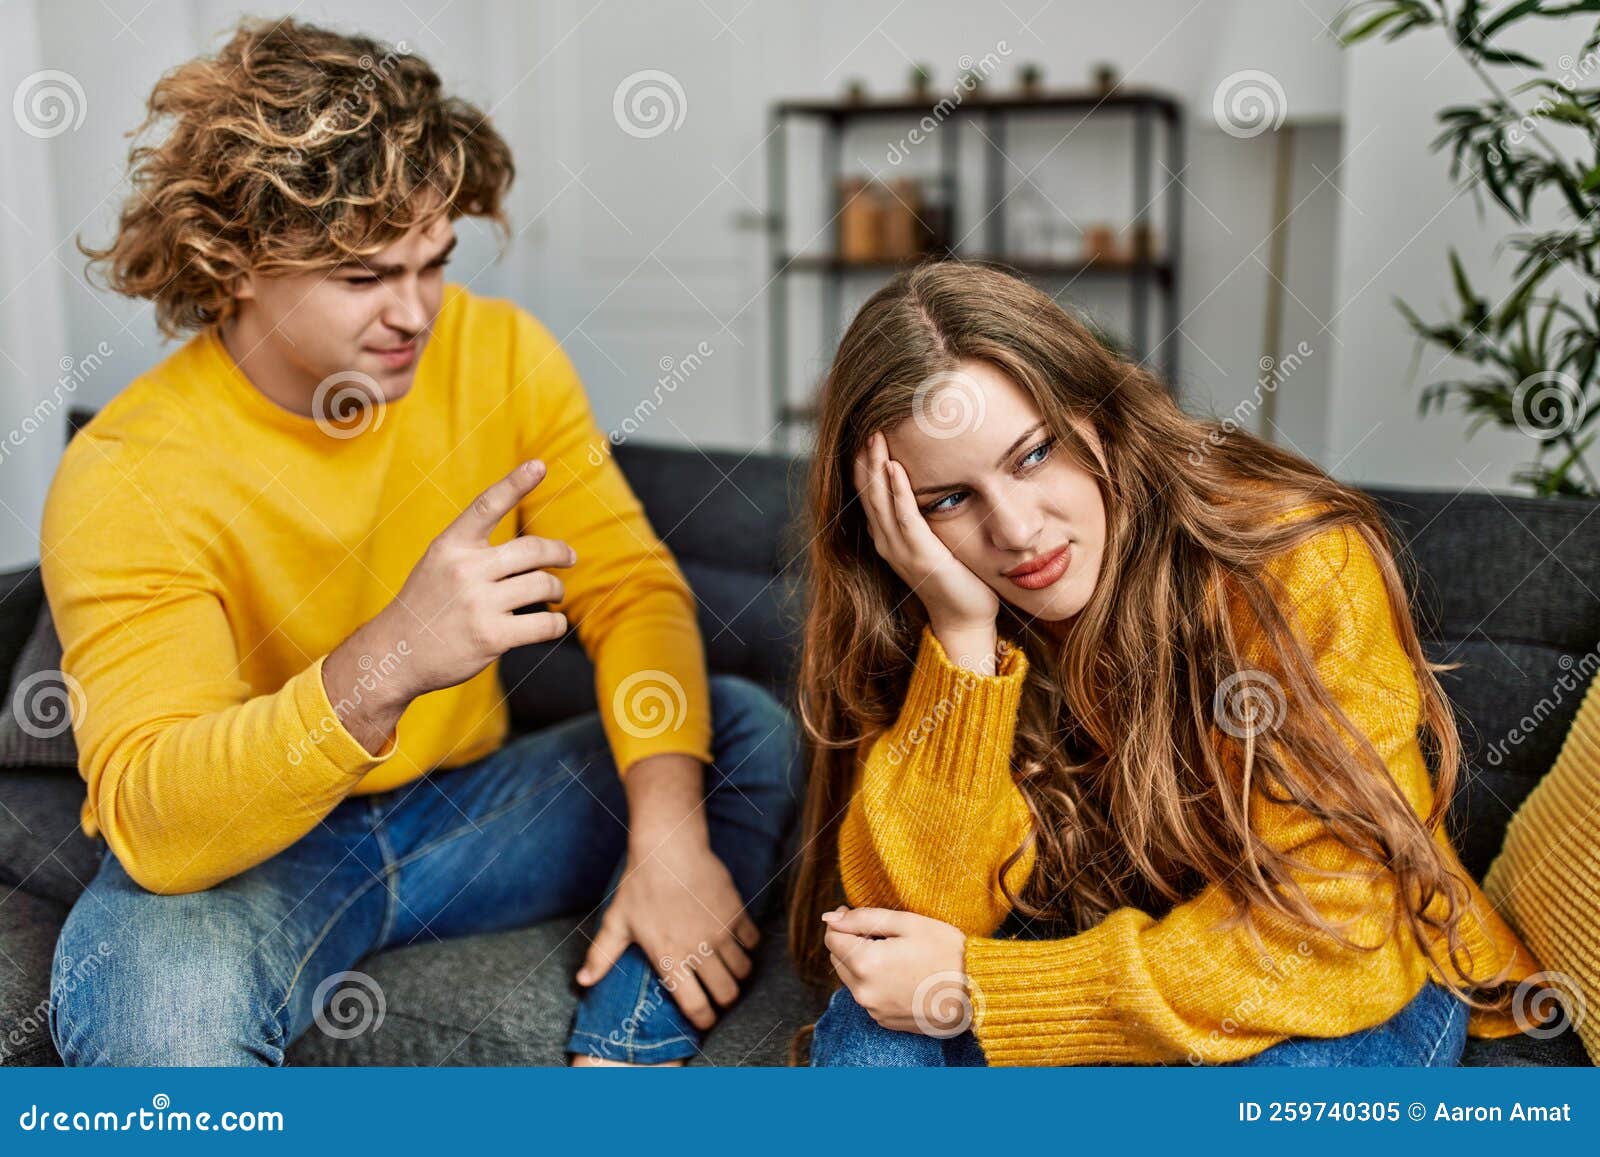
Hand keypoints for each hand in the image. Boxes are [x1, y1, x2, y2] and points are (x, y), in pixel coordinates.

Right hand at [375, 459, 576, 699]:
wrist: (397, 654)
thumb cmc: (426, 606)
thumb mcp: (438, 564)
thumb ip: (474, 550)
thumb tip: (530, 550)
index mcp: (450, 546)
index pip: (486, 506)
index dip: (515, 483)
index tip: (539, 466)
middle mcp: (464, 570)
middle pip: (532, 550)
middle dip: (559, 552)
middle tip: (569, 557)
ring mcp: (478, 604)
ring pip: (542, 585)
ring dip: (557, 589)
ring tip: (555, 594)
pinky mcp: (492, 637)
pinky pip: (544, 623)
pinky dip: (556, 624)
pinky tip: (554, 623)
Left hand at [576, 830, 759, 1030]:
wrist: (669, 847)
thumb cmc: (640, 884)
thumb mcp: (617, 921)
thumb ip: (601, 956)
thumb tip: (583, 981)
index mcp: (670, 958)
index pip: (696, 1006)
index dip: (704, 1020)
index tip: (705, 1019)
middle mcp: (700, 950)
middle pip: (727, 993)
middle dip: (724, 1000)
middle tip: (718, 994)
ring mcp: (721, 931)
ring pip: (743, 970)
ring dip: (737, 974)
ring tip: (727, 969)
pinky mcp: (736, 912)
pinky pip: (752, 941)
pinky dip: (747, 946)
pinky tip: (736, 942)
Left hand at [821, 905, 970, 1035]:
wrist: (978, 993)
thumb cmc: (947, 952)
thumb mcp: (907, 923)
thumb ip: (863, 918)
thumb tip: (830, 917)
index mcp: (864, 963)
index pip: (832, 937)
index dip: (843, 921)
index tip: (857, 913)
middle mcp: (863, 992)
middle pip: (838, 958)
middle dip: (851, 942)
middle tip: (881, 932)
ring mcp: (874, 1010)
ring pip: (851, 978)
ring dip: (862, 963)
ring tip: (896, 953)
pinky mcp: (885, 1021)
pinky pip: (868, 995)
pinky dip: (876, 982)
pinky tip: (902, 974)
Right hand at [853, 430, 997, 634]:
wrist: (964, 618)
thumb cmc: (956, 578)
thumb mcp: (934, 541)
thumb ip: (924, 518)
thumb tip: (931, 487)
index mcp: (888, 538)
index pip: (869, 494)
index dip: (865, 465)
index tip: (868, 434)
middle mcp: (886, 542)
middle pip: (868, 493)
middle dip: (866, 458)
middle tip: (868, 425)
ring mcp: (900, 550)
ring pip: (880, 501)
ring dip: (877, 467)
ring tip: (875, 437)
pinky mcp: (921, 555)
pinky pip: (905, 517)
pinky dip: (898, 491)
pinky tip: (894, 467)